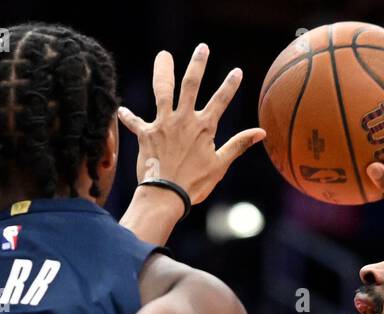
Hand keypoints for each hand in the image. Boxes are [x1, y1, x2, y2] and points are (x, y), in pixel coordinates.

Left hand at [119, 44, 265, 204]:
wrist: (165, 195)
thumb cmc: (194, 184)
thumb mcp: (220, 165)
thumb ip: (238, 144)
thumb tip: (261, 132)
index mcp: (203, 127)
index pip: (220, 100)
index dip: (230, 85)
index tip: (236, 71)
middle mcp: (183, 120)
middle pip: (190, 85)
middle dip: (198, 65)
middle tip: (202, 48)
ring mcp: (163, 125)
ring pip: (162, 91)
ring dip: (163, 72)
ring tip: (163, 56)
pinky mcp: (146, 135)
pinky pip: (136, 123)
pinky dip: (129, 117)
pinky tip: (121, 110)